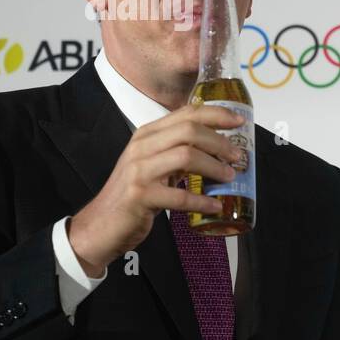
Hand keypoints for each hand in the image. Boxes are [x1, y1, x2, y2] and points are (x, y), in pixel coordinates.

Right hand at [68, 104, 244, 275]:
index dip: (216, 114)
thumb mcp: (153, 165)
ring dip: (215, 167)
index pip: (186, 114)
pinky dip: (202, 202)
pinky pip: (179, 196)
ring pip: (186, 156)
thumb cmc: (132, 194)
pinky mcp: (140, 196)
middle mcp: (142, 147)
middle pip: (189, 131)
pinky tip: (215, 206)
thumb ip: (177, 152)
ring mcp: (139, 171)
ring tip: (230, 178)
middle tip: (238, 156)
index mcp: (147, 135)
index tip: (239, 121)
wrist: (100, 225)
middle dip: (220, 142)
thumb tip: (219, 149)